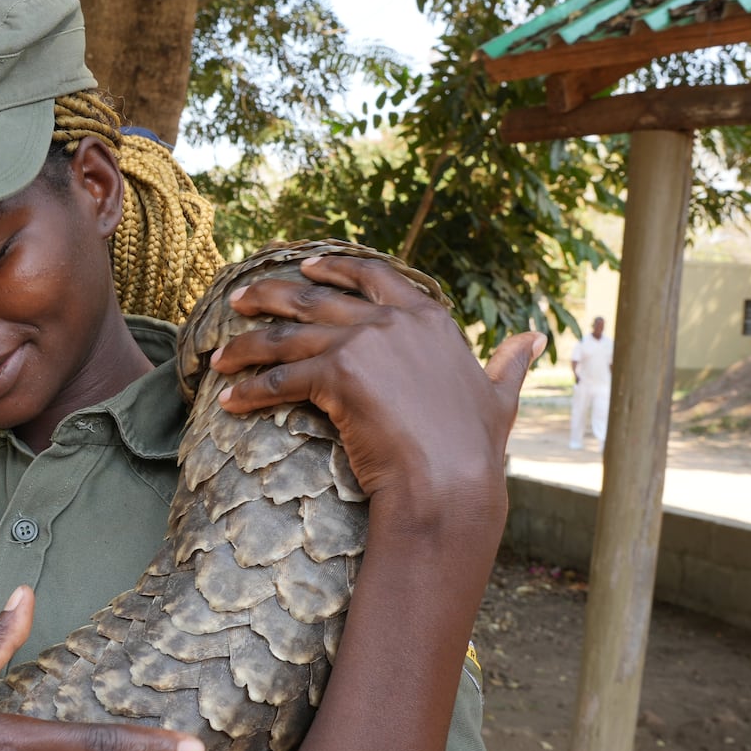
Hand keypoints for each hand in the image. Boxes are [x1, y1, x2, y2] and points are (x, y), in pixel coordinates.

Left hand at [209, 252, 543, 537]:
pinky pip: (280, 378)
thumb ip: (509, 363)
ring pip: (287, 334)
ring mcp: (364, 342)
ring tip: (217, 356)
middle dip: (270, 295)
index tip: (304, 268)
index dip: (335, 269)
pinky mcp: (337, 373)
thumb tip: (533, 340)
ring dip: (246, 345)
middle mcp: (394, 321)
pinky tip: (228, 400)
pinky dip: (249, 389)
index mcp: (429, 319)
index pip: (376, 276)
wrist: (450, 482)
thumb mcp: (498, 396)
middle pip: (314, 296)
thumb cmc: (474, 450)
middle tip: (240, 299)